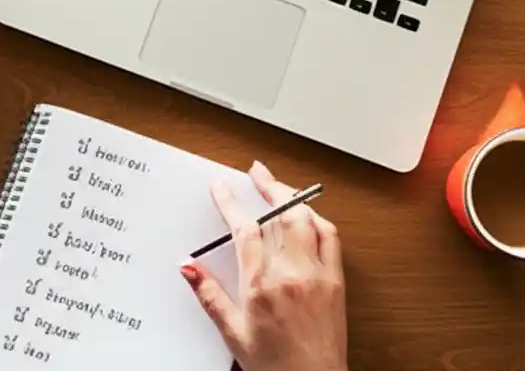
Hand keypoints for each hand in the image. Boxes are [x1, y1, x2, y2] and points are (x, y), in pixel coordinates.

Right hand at [181, 162, 347, 370]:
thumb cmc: (276, 366)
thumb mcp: (232, 332)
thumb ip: (209, 294)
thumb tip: (188, 268)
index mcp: (262, 285)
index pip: (245, 229)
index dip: (231, 202)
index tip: (221, 187)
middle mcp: (292, 274)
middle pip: (282, 214)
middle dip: (268, 186)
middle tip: (256, 172)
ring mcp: (318, 275)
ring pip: (308, 220)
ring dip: (293, 198)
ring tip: (280, 187)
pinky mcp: (336, 282)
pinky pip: (331, 239)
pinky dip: (318, 220)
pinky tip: (309, 216)